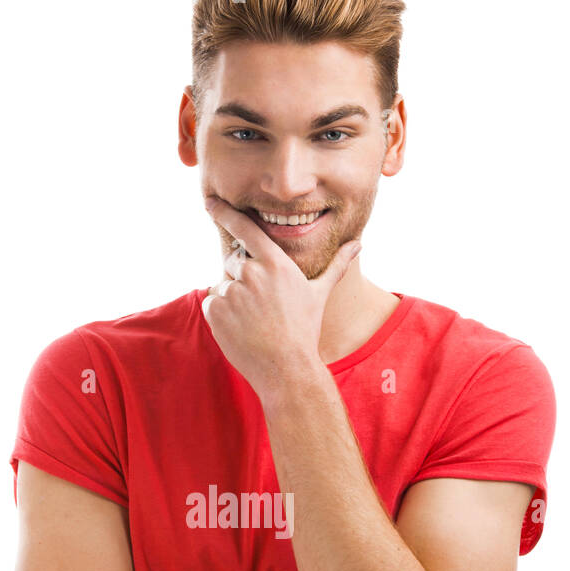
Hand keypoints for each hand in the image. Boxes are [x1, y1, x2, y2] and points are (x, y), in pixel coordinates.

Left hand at [201, 195, 360, 401]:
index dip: (225, 213)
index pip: (245, 228)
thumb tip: (358, 244)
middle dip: (242, 277)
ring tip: (252, 320)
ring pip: (223, 285)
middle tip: (260, 305)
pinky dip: (220, 314)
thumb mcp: (319, 293)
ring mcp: (232, 292)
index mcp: (275, 263)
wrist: (287, 368)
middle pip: (234, 261)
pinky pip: (211, 303)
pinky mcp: (216, 312)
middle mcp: (251, 273)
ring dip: (232, 298)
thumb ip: (335, 265)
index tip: (211, 202)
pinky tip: (240, 328)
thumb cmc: (305, 330)